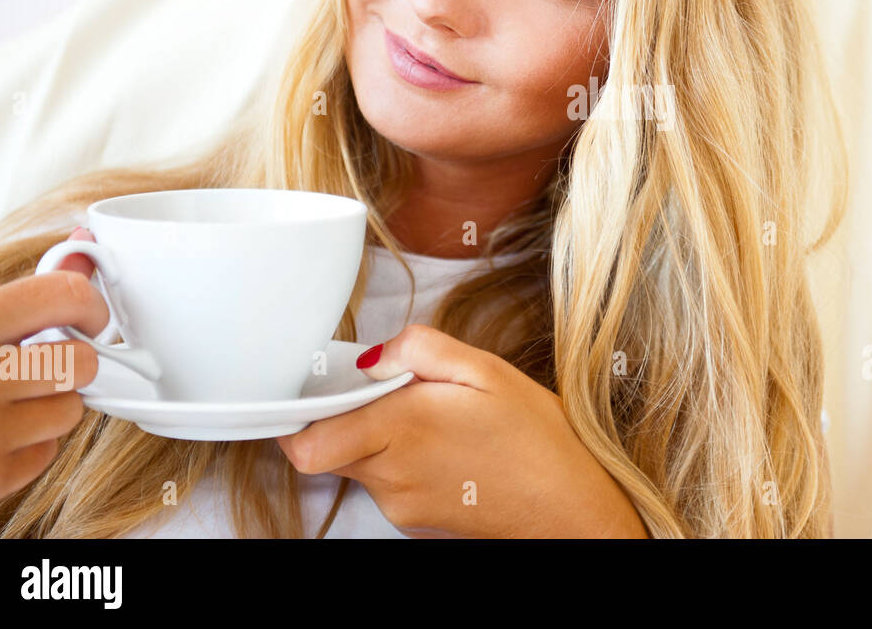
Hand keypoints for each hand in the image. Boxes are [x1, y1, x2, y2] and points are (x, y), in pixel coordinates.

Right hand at [0, 228, 102, 510]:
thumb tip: (84, 249)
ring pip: (69, 410)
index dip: (85, 301)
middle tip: (32, 360)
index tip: (83, 310)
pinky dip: (25, 444)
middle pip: (80, 361)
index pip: (65, 295)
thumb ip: (19, 289)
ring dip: (45, 404)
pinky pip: (44, 453)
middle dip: (64, 358)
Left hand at [275, 324, 648, 537]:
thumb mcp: (485, 370)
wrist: (569, 508)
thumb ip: (419, 348)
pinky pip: (388, 484)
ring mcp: (400, 505)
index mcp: (401, 429)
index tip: (326, 388)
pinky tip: (448, 447)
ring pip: (359, 465)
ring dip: (379, 439)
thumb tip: (372, 355)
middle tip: (391, 392)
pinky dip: (403, 462)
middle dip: (347, 417)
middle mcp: (391, 475)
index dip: (302, 415)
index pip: (306, 442)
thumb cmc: (536, 439)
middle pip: (328, 449)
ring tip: (435, 419)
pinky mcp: (414, 521)